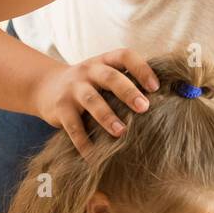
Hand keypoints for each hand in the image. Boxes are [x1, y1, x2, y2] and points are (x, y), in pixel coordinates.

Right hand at [34, 48, 158, 154]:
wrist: (46, 87)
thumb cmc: (89, 86)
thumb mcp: (104, 77)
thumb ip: (126, 83)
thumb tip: (167, 99)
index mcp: (104, 61)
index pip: (124, 56)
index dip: (141, 68)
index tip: (155, 86)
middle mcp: (89, 71)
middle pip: (110, 76)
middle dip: (128, 91)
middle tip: (144, 107)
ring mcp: (73, 88)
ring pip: (92, 100)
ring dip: (107, 116)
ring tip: (121, 132)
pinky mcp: (60, 108)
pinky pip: (73, 126)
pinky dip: (84, 142)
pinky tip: (94, 156)